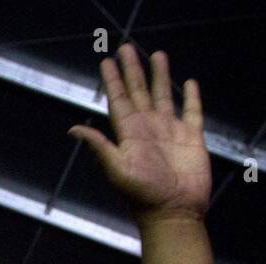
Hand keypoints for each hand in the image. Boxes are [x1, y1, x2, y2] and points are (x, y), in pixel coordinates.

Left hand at [70, 46, 209, 223]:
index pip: (119, 100)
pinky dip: (191, 97)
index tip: (106, 61)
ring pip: (164, 96)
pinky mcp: (192, 139)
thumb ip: (98, 146)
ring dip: (160, 76)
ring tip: (157, 55)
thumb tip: (72, 128)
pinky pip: (192, 112)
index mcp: (129, 134)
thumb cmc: (142, 196)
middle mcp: (148, 129)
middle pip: (140, 92)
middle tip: (126, 48)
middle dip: (133, 70)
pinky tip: (188, 84)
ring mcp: (170, 133)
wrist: (174, 213)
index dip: (113, 80)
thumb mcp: (117, 169)